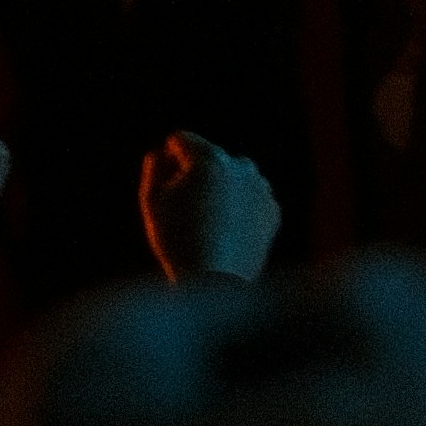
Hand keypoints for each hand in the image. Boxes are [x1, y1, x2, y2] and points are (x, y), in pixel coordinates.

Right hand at [141, 131, 281, 288]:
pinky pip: (250, 198)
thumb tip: (163, 153)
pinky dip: (241, 208)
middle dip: (198, 174)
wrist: (217, 284)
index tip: (168, 191)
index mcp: (209, 158)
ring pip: (233, 176)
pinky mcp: (273, 211)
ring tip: (211, 223)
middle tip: (190, 211)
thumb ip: (154, 166)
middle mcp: (240, 166)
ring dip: (222, 188)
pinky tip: (229, 232)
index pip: (181, 140)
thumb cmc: (179, 240)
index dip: (168, 163)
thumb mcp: (152, 199)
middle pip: (209, 157)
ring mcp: (261, 189)